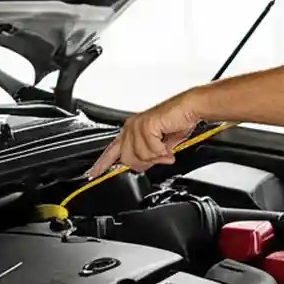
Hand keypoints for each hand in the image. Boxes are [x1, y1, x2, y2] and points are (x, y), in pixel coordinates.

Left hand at [87, 92, 202, 177]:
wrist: (190, 108)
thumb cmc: (178, 122)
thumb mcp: (161, 146)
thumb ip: (149, 156)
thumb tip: (144, 165)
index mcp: (131, 131)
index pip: (111, 151)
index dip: (101, 164)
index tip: (92, 174)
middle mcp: (131, 127)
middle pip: (128, 159)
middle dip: (145, 163)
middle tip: (160, 157)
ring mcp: (137, 126)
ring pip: (141, 156)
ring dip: (158, 156)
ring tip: (167, 149)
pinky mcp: (146, 125)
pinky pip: (152, 150)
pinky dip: (163, 150)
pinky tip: (168, 144)